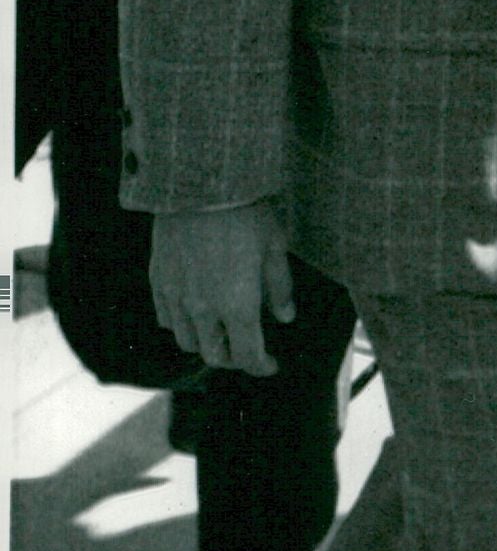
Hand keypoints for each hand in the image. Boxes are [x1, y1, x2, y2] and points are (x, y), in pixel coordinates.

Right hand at [150, 198, 294, 375]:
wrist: (200, 183)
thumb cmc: (246, 211)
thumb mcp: (274, 246)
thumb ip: (279, 287)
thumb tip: (284, 317)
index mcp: (238, 305)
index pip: (248, 356)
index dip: (262, 367)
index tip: (272, 364)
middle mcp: (203, 309)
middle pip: (216, 356)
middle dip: (235, 359)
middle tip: (248, 348)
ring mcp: (176, 296)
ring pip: (188, 341)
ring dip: (207, 343)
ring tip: (222, 331)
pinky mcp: (158, 280)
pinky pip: (167, 318)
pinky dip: (182, 324)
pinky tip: (195, 311)